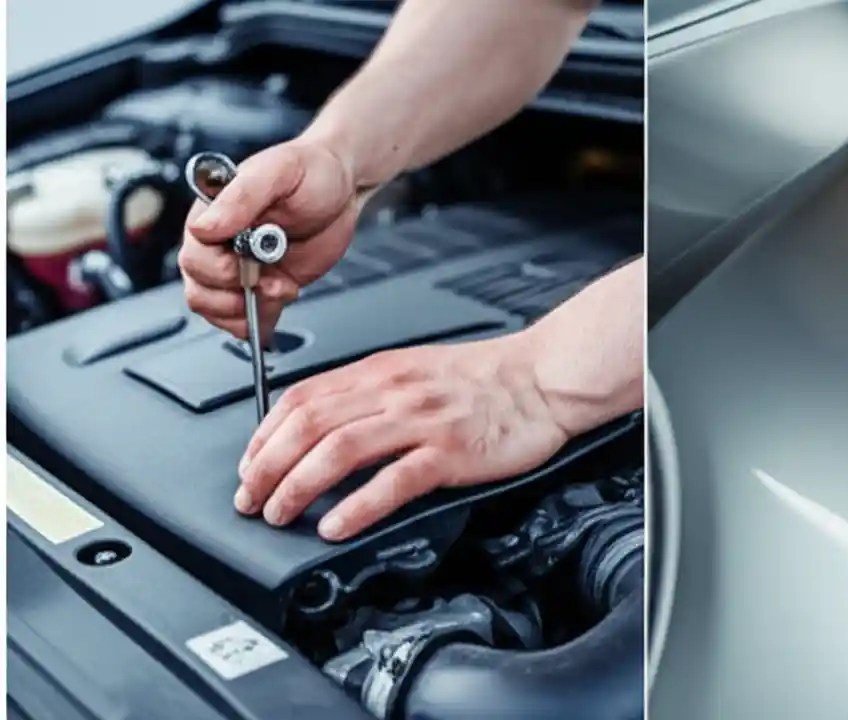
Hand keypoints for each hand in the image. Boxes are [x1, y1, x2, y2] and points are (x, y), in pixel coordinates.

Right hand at [178, 138, 360, 338]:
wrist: (344, 187)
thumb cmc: (310, 170)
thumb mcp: (278, 173)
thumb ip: (241, 198)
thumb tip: (203, 228)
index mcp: (214, 214)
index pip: (194, 255)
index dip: (220, 270)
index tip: (250, 263)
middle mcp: (220, 243)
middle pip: (200, 289)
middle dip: (238, 294)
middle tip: (276, 280)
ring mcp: (240, 268)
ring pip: (215, 309)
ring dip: (247, 312)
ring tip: (282, 289)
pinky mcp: (263, 286)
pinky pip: (242, 319)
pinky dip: (257, 323)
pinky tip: (276, 307)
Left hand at [233, 333, 571, 541]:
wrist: (541, 378)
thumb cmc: (484, 381)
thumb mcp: (414, 372)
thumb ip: (369, 394)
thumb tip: (321, 426)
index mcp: (380, 372)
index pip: (301, 399)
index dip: (263, 436)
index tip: (248, 466)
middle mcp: (392, 392)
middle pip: (308, 426)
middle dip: (266, 467)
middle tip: (250, 500)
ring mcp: (420, 421)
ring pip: (338, 450)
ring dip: (297, 486)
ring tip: (281, 515)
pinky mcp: (450, 452)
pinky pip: (393, 480)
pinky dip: (357, 505)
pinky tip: (336, 525)